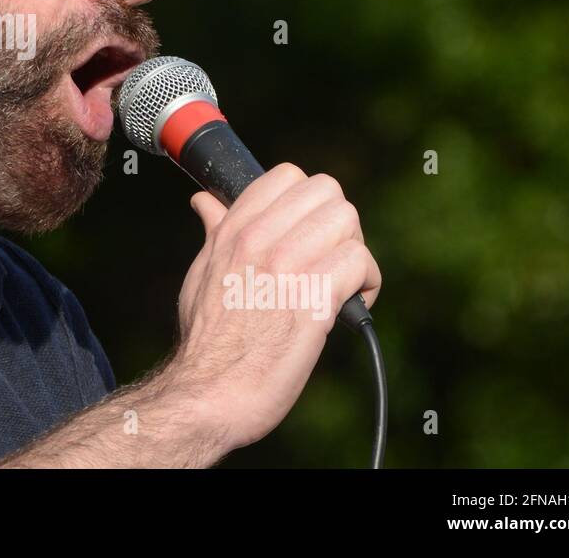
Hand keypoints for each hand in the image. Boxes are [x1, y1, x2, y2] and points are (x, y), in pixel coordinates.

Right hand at [169, 163, 380, 452]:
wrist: (210, 392)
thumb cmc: (206, 341)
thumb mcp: (202, 273)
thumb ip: (214, 232)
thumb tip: (206, 201)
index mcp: (233, 230)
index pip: (288, 176)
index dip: (307, 202)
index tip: (307, 232)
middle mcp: (259, 240)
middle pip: (327, 192)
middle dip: (338, 224)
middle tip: (330, 258)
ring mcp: (286, 266)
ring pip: (347, 220)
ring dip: (355, 252)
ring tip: (342, 283)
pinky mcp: (313, 299)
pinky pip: (358, 262)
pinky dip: (366, 284)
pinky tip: (349, 305)